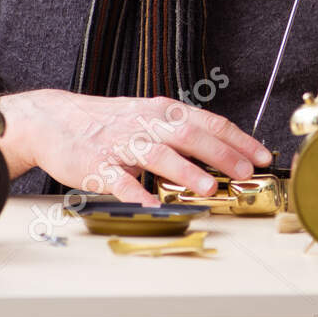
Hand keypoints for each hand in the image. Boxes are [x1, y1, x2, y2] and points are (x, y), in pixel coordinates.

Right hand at [0, 90, 271, 204]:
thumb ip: (182, 132)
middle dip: (222, 155)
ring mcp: (121, 144)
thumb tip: (223, 151)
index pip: (209, 123)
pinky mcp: (97, 163)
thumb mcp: (149, 117)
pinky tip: (151, 203)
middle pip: (190, 136)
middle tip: (245, 172)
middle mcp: (146, 124)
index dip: (238, 140)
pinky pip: (119, 179)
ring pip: (158, 155)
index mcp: (163, 113)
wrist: (55, 120)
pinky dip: (135, 192)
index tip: (262, 156)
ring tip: (208, 188)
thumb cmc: (108, 122)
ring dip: (185, 172)